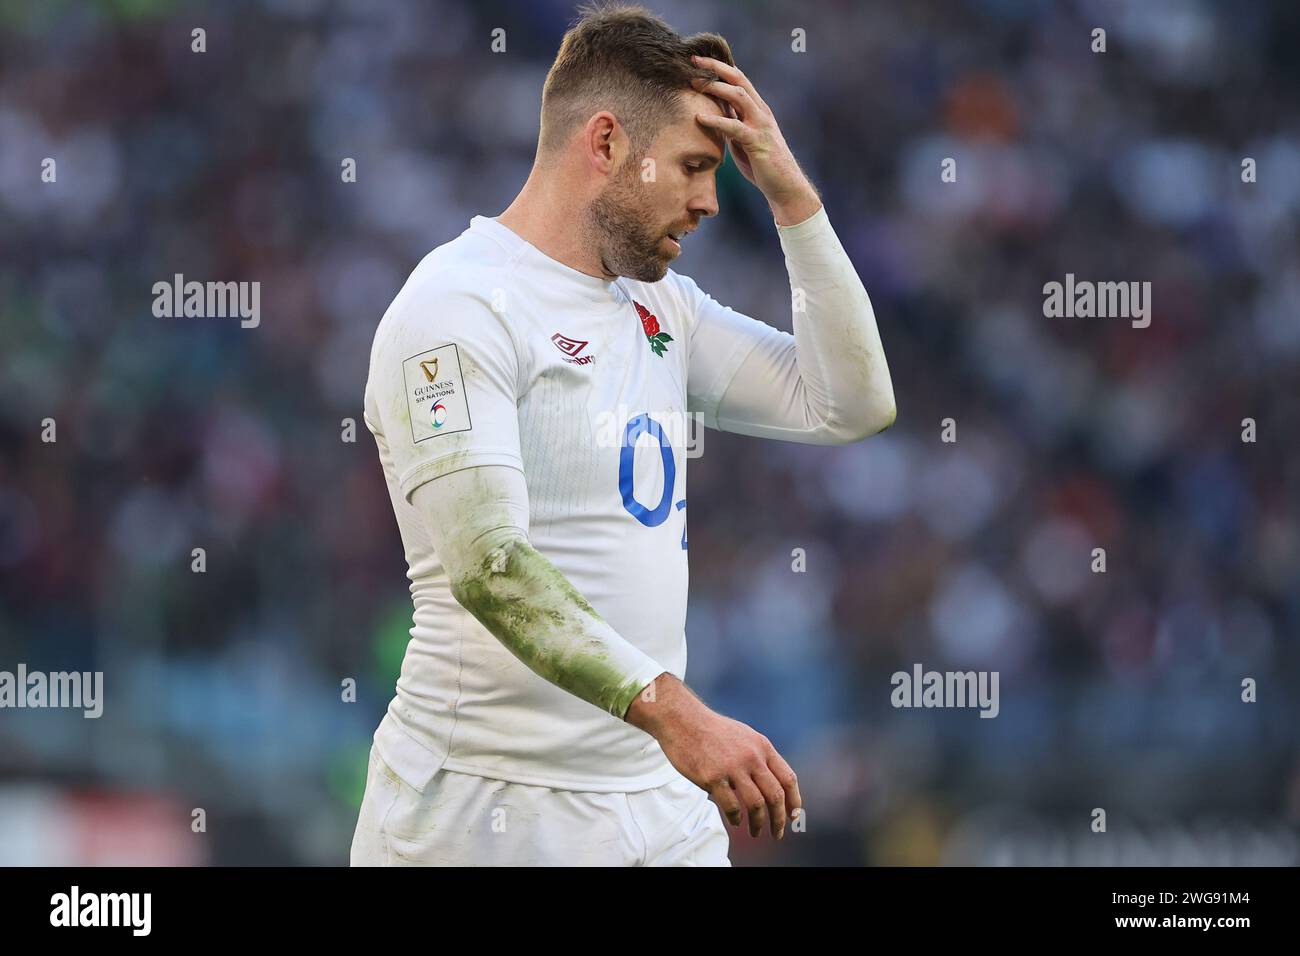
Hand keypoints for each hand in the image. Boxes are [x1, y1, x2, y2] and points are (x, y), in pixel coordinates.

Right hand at [626, 674, 801, 838]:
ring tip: (755, 832)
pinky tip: (735, 821)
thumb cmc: (712, 730)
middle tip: (777, 833)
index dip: (794, 801)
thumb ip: (759, 756)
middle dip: (779, 819)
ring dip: (758, 824)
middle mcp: (752, 757)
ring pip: (756, 804)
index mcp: (762, 746)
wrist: (683, 719)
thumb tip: (770, 782)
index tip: (794, 816)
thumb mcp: (744, 736)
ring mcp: (732, 767)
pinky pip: (731, 806)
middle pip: (775, 796)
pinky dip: (736, 818)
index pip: (788, 778)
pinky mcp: (712, 777)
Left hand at [690, 54, 821, 225]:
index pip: (739, 80)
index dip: (719, 68)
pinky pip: (734, 126)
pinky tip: (699, 117)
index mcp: (757, 109)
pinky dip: (716, 119)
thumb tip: (714, 115)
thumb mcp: (743, 140)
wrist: (785, 186)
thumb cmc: (763, 165)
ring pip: (738, 95)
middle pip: (738, 79)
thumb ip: (733, 124)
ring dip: (715, 87)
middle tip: (693, 60)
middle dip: (715, 68)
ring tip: (694, 84)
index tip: (698, 61)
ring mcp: (760, 125)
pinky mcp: (757, 141)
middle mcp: (760, 112)